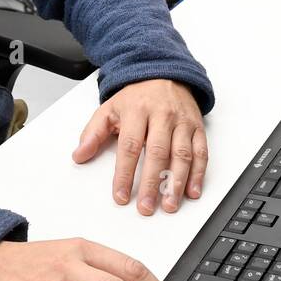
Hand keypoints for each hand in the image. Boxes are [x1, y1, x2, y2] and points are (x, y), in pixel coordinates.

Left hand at [72, 79, 207, 214]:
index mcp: (137, 111)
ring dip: (176, 182)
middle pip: (157, 152)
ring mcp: (182, 122)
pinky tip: (192, 191)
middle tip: (146, 207)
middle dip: (151, 183)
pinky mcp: (197, 127)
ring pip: (182, 154)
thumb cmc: (137, 96)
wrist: (165, 73)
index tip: (120, 195)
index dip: (124, 173)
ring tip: (169, 204)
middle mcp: (162, 115)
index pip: (129, 146)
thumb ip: (93, 133)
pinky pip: (201, 152)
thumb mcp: (110, 108)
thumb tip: (79, 155)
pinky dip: (199, 174)